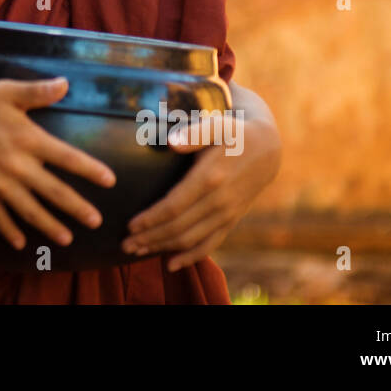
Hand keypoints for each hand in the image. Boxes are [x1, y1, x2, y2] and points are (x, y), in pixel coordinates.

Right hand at [0, 78, 115, 250]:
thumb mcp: (5, 91)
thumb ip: (37, 91)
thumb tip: (65, 84)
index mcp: (27, 139)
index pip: (66, 157)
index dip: (89, 169)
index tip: (109, 181)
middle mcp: (16, 165)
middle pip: (53, 192)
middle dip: (77, 208)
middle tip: (96, 221)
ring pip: (29, 210)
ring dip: (49, 226)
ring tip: (67, 239)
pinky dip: (9, 231)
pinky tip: (20, 244)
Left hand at [120, 109, 281, 270]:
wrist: (266, 149)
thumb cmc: (232, 133)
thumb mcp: (215, 125)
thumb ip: (193, 134)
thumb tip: (172, 142)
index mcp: (210, 178)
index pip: (175, 206)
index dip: (152, 219)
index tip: (130, 226)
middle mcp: (219, 202)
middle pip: (179, 228)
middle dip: (150, 239)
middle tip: (125, 245)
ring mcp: (227, 214)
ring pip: (191, 239)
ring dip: (163, 248)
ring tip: (137, 252)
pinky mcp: (231, 220)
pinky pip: (210, 244)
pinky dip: (191, 257)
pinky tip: (171, 264)